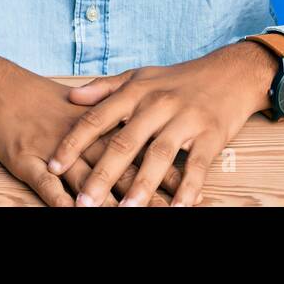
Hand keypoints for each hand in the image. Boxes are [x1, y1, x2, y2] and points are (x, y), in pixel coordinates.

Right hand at [0, 60, 187, 205]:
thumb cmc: (40, 100)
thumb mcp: (82, 106)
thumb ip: (113, 121)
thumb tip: (145, 135)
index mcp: (100, 123)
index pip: (139, 148)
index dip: (163, 169)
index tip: (188, 186)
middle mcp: (82, 137)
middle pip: (120, 167)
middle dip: (146, 191)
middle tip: (169, 208)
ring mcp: (54, 150)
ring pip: (87, 179)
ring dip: (109, 201)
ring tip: (129, 215)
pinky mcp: (26, 160)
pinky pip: (47, 185)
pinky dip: (63, 202)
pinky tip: (76, 212)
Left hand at [45, 41, 278, 206]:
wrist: (230, 72)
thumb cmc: (179, 79)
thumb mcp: (140, 76)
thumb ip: (104, 88)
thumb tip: (70, 97)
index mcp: (137, 91)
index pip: (98, 118)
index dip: (73, 142)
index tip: (53, 165)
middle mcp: (158, 104)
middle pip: (124, 143)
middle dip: (101, 175)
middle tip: (83, 202)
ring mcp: (185, 120)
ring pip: (158, 156)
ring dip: (141, 187)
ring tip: (124, 210)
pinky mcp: (210, 135)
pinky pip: (196, 166)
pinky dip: (186, 190)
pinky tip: (175, 209)